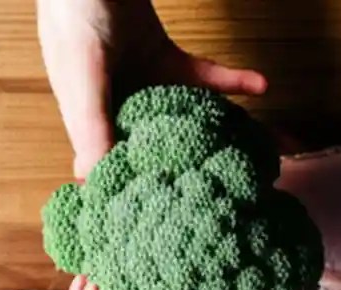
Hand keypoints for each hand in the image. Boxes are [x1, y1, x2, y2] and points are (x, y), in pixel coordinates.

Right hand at [37, 0, 267, 177]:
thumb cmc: (75, 18)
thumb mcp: (82, 77)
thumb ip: (91, 126)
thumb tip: (91, 180)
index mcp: (92, 124)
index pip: (120, 171)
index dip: (148, 195)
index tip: (185, 218)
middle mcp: (121, 112)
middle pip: (165, 151)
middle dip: (199, 170)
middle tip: (242, 192)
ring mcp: (147, 87)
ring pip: (191, 118)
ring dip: (227, 130)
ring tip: (265, 151)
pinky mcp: (167, 60)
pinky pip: (204, 77)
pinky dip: (231, 81)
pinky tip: (260, 85)